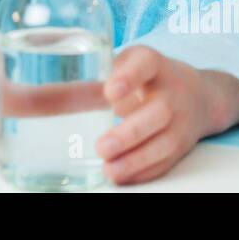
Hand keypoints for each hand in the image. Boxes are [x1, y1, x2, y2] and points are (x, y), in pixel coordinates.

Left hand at [94, 46, 238, 184]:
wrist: (195, 95)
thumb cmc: (145, 78)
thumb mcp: (124, 66)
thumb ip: (92, 79)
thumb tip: (42, 99)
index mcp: (152, 64)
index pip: (145, 64)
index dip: (129, 76)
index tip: (110, 92)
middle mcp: (172, 91)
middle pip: (159, 111)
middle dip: (130, 133)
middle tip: (102, 147)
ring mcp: (181, 120)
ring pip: (165, 143)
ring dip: (136, 160)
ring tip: (109, 169)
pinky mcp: (182, 146)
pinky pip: (166, 162)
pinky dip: (143, 172)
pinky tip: (121, 175)